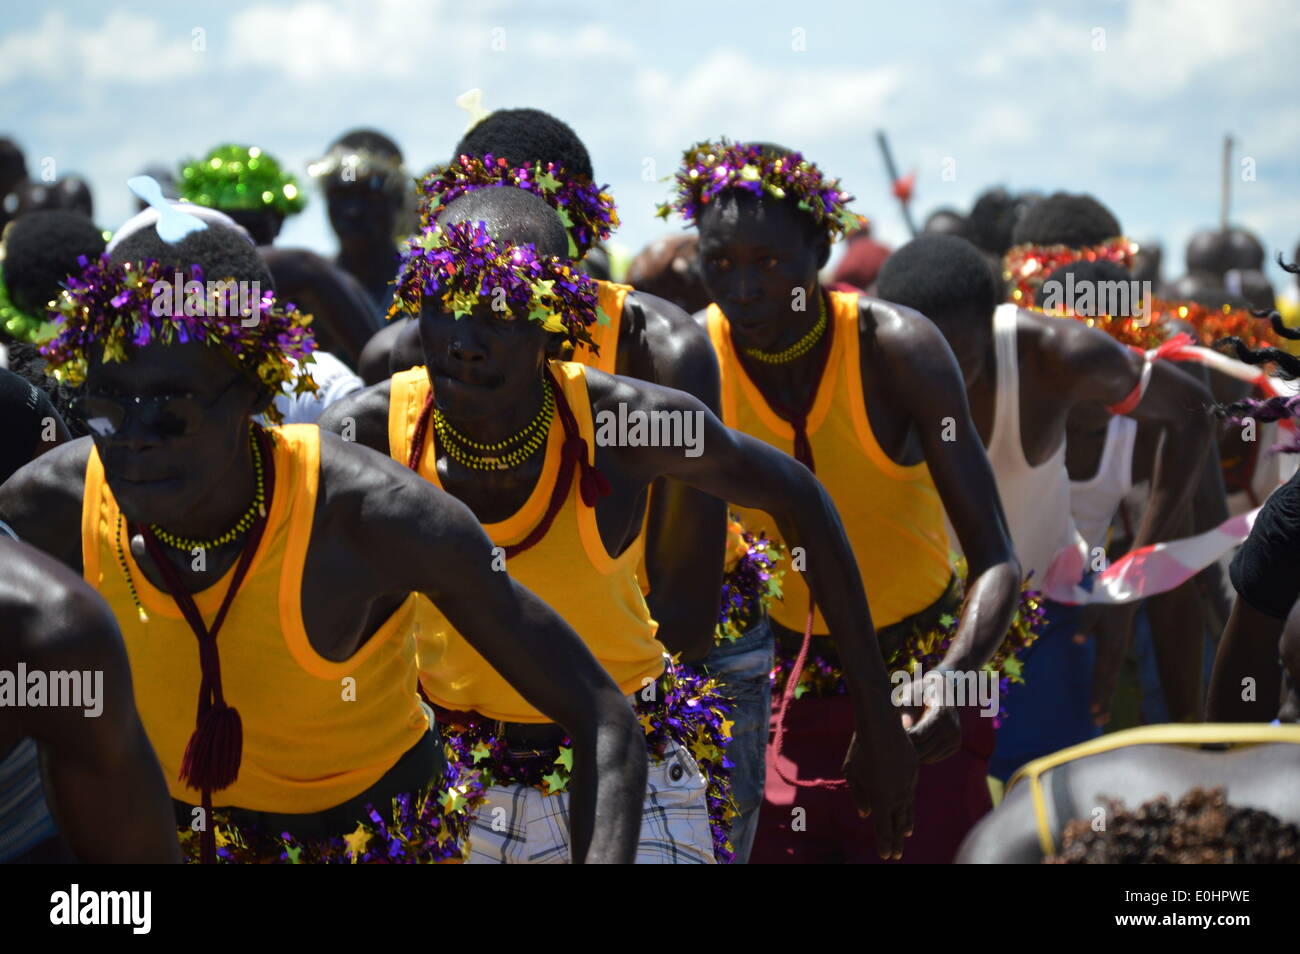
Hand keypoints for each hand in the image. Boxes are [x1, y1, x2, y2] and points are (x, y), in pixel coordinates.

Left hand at [841, 723, 917, 860]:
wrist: (881, 727)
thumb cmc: (860, 750)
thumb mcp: (851, 772)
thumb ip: (858, 795)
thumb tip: (865, 814)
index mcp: (880, 799)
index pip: (883, 828)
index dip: (885, 843)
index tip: (886, 855)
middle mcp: (896, 795)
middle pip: (897, 823)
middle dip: (896, 840)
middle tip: (897, 855)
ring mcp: (907, 784)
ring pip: (907, 809)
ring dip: (905, 824)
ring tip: (905, 835)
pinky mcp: (913, 773)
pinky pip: (911, 793)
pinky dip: (909, 805)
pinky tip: (907, 809)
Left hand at [895, 669, 962, 761]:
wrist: (944, 691)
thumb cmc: (922, 690)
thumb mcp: (912, 692)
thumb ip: (906, 706)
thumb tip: (906, 726)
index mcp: (943, 713)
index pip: (919, 735)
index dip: (903, 737)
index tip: (890, 734)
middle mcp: (953, 728)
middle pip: (924, 749)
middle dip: (907, 748)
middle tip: (892, 742)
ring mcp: (956, 738)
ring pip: (928, 757)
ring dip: (913, 754)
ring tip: (901, 743)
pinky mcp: (955, 746)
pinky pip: (933, 758)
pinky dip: (922, 755)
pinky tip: (913, 745)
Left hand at [1088, 604, 1137, 725]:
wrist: (1124, 598)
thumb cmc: (1104, 605)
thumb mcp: (1091, 612)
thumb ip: (1083, 626)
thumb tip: (1076, 640)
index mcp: (1110, 649)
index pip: (1101, 674)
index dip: (1097, 691)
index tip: (1093, 708)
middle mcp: (1116, 656)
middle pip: (1108, 683)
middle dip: (1102, 702)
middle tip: (1096, 721)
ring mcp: (1119, 656)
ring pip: (1112, 682)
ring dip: (1106, 699)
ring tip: (1101, 718)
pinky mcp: (1118, 655)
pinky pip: (1113, 676)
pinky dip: (1108, 689)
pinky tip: (1104, 699)